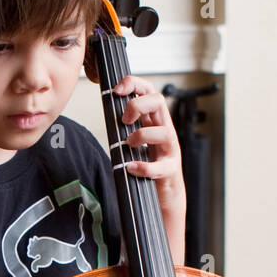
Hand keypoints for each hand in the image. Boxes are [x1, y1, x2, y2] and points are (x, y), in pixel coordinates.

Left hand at [113, 74, 185, 261]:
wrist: (164, 193)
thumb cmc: (148, 165)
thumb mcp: (134, 140)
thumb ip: (124, 127)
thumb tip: (106, 113)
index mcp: (154, 120)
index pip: (149, 90)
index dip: (134, 84)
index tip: (116, 90)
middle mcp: (165, 130)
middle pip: (159, 101)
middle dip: (138, 105)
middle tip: (124, 120)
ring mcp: (170, 149)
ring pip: (164, 132)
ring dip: (141, 136)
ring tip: (129, 145)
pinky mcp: (171, 169)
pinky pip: (161, 166)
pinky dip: (144, 167)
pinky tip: (131, 168)